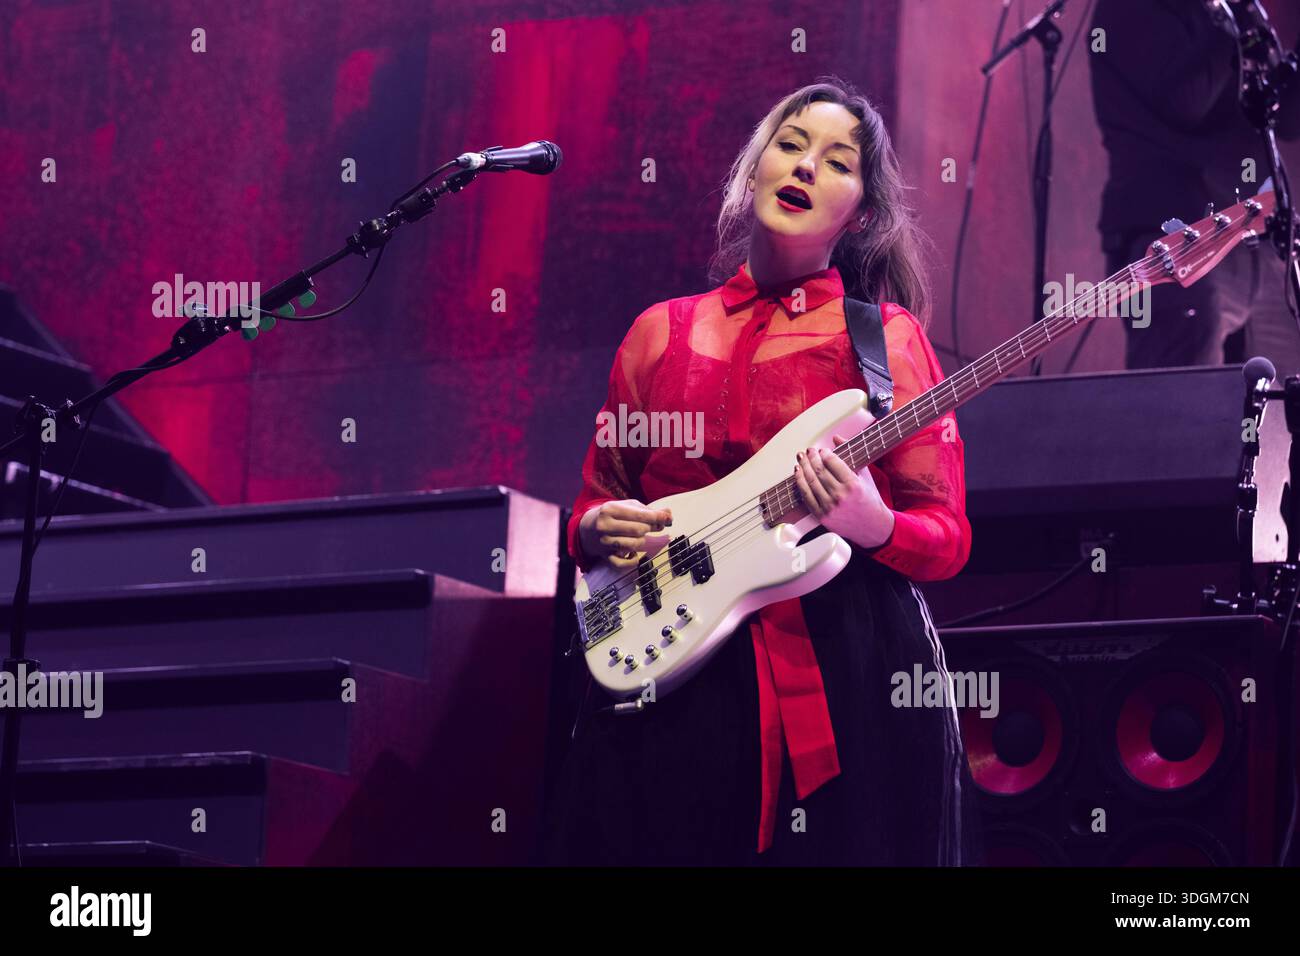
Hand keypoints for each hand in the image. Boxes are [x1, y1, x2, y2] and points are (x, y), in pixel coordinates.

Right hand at [579, 499, 672, 568]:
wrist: (586, 528)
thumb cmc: (611, 515)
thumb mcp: (626, 506)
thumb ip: (647, 510)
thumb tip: (668, 514)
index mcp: (609, 510)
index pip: (638, 515)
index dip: (656, 517)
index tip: (667, 518)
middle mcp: (604, 526)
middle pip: (638, 530)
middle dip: (650, 528)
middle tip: (654, 526)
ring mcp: (604, 543)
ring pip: (633, 545)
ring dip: (642, 541)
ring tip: (640, 536)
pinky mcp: (605, 556)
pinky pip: (622, 563)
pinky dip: (632, 560)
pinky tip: (634, 554)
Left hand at [793, 433, 894, 548]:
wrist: (872, 526)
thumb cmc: (870, 500)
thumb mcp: (864, 475)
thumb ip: (851, 454)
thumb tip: (836, 437)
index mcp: (853, 484)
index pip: (832, 463)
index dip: (824, 454)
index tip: (822, 450)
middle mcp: (840, 496)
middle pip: (819, 471)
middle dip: (811, 457)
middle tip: (809, 451)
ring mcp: (830, 507)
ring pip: (810, 482)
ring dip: (803, 467)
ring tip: (801, 459)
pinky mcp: (822, 516)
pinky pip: (806, 497)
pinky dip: (800, 483)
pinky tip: (798, 473)